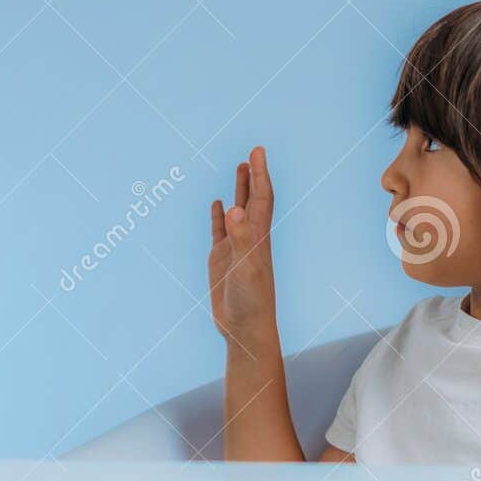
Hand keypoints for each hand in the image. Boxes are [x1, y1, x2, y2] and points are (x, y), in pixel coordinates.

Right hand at [208, 145, 278, 343]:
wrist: (246, 329)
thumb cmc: (250, 302)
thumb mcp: (245, 269)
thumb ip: (241, 238)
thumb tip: (234, 208)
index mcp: (258, 238)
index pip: (261, 198)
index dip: (260, 174)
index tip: (258, 151)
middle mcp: (249, 238)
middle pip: (253, 200)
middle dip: (254, 175)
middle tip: (254, 152)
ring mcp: (235, 248)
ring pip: (238, 212)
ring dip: (240, 190)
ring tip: (241, 168)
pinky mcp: (222, 259)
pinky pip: (220, 231)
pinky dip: (219, 215)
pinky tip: (219, 205)